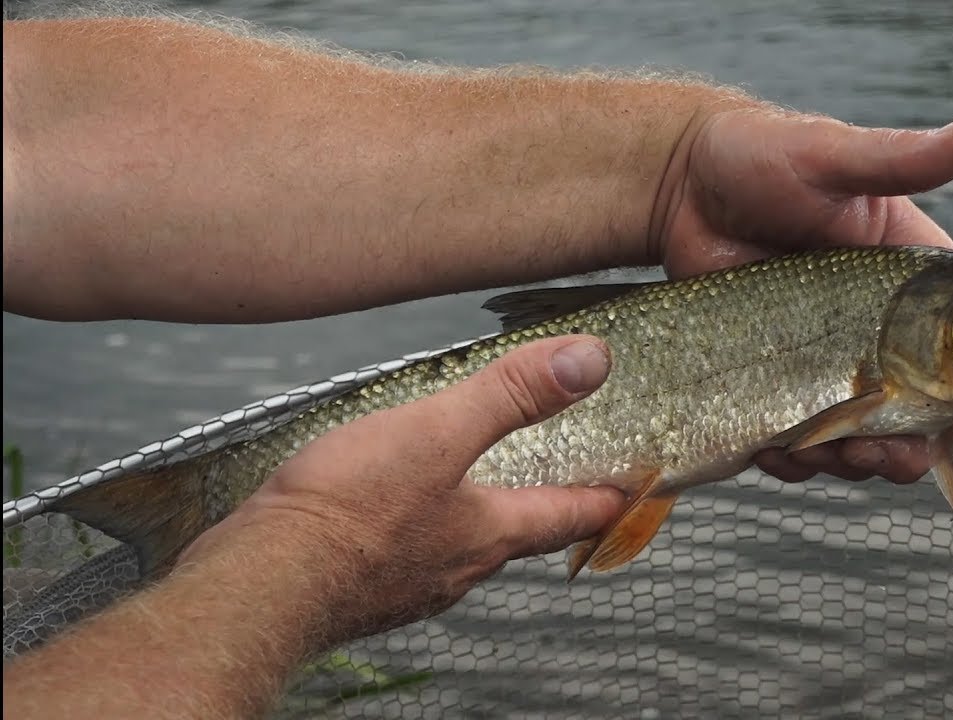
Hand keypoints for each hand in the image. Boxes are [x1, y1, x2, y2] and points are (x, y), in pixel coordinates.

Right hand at [180, 336, 624, 644]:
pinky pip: (409, 552)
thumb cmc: (344, 514)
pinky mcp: (363, 585)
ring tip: (480, 488)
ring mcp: (410, 582)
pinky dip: (421, 527)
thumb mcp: (438, 433)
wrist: (259, 584)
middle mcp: (458, 567)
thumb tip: (587, 363)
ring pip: (463, 546)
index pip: (571, 515)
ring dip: (481, 518)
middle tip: (565, 486)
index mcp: (490, 532)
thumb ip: (511, 396)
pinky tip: (395, 510)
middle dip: (546, 507)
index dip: (607, 497)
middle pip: (520, 535)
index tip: (634, 488)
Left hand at [652, 109, 952, 484]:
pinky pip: (804, 444)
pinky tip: (775, 449)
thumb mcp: (832, 157)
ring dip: (864, 462)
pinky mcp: (780, 384)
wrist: (677, 187)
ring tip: (837, 450)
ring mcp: (832, 363)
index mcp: (916, 279)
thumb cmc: (759, 156)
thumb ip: (902, 159)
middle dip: (929, 444)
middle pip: (937, 409)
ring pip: (873, 436)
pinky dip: (797, 461)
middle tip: (903, 450)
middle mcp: (886, 331)